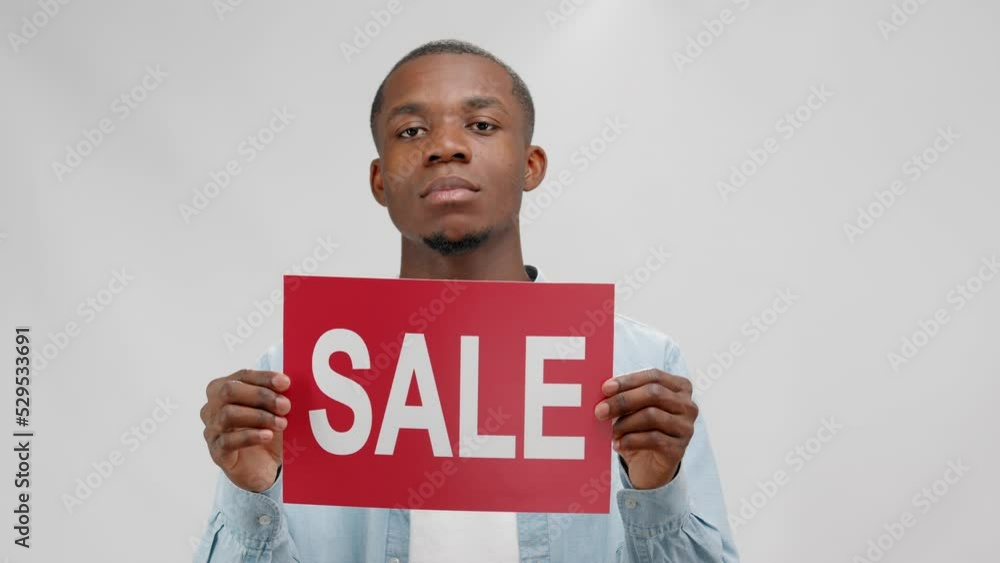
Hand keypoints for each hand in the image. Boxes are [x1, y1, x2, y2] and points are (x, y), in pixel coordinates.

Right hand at [200, 369, 291, 491]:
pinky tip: (267, 435)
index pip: (242, 376)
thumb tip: (287, 384)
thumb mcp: (274, 410)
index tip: (285, 383)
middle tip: (285, 405)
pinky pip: (228, 441)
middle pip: (229, 391)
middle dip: (260, 395)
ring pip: (228, 414)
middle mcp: (212, 407)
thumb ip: (277, 394)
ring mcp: (212, 430)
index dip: (263, 377)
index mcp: (224, 389)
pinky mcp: (217, 452)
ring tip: (281, 423)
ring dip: (259, 416)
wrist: (263, 466)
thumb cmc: (266, 430)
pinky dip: (250, 436)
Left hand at [594, 369, 697, 489]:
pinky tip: (617, 445)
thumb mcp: (633, 409)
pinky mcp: (679, 449)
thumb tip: (604, 389)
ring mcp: (686, 427)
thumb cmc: (640, 430)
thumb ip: (624, 396)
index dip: (628, 381)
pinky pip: (652, 439)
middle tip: (599, 411)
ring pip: (652, 416)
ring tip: (611, 431)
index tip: (605, 388)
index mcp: (680, 388)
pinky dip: (630, 441)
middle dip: (623, 401)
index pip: (654, 377)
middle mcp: (688, 405)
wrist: (649, 467)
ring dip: (625, 423)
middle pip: (654, 393)